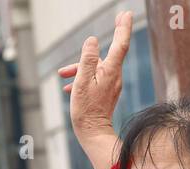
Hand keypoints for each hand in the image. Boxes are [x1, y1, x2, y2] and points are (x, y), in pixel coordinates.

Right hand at [58, 10, 131, 168]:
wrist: (93, 134)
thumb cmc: (86, 110)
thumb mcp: (82, 82)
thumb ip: (87, 60)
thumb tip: (92, 41)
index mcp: (110, 71)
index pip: (120, 44)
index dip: (123, 27)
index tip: (126, 14)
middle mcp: (114, 76)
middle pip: (108, 53)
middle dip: (111, 37)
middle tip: (119, 18)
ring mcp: (111, 85)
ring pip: (97, 67)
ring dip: (81, 67)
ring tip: (63, 73)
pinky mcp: (106, 94)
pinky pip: (95, 79)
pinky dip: (83, 78)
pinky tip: (69, 86)